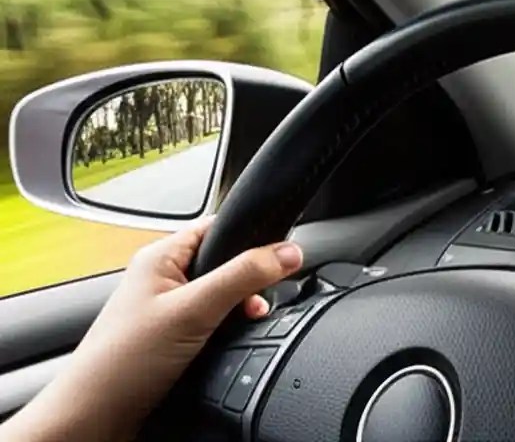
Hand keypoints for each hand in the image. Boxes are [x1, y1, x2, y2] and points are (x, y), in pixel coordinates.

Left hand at [0, 217, 302, 441]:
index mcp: (161, 256)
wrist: (95, 417)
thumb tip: (289, 252)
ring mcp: (167, 309)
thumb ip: (244, 277)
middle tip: (254, 304)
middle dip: (250, 283)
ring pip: (222, 296)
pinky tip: (226, 343)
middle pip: (226, 263)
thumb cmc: (123, 362)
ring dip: (238, 310)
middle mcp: (163, 278)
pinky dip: (227, 331)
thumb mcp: (194, 310)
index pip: (219, 227)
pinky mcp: (172, 338)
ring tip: (240, 326)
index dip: (252, 238)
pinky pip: (214, 322)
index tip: (281, 256)